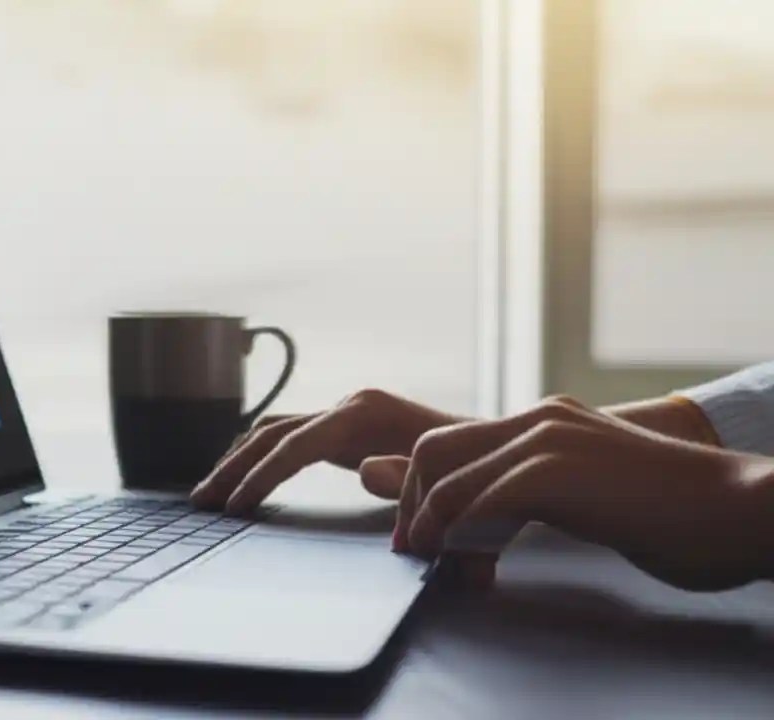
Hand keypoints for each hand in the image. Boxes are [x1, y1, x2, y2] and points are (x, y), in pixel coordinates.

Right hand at [190, 389, 466, 512]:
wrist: (506, 454)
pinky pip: (290, 438)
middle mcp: (350, 406)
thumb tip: (361, 471)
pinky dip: (261, 456)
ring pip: (274, 431)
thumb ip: (405, 478)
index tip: (233, 506)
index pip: (293, 443)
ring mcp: (347, 414)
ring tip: (209, 493)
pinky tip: (244, 478)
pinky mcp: (347, 429)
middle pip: (272, 432)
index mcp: (365, 414)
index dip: (259, 476)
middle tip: (201, 501)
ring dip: (239, 460)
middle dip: (233, 467)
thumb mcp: (446, 479)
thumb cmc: (477, 474)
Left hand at [398, 397, 773, 590]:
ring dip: (437, 531)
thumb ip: (536, 493)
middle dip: (414, 505)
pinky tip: (479, 569)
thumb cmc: (673, 513)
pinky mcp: (552, 472)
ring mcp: (544, 439)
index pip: (453, 440)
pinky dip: (464, 541)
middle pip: (433, 450)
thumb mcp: (588, 491)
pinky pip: (478, 504)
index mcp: (544, 419)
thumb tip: (483, 521)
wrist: (737, 508)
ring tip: (451, 570)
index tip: (423, 535)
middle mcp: (537, 419)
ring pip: (448, 478)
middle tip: (419, 552)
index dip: (424, 489)